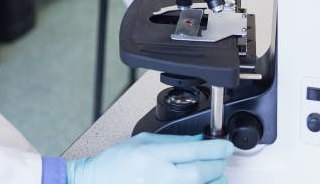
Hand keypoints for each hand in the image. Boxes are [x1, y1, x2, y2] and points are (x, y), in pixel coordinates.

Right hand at [66, 132, 233, 183]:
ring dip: (212, 183)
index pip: (193, 151)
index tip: (225, 147)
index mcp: (152, 156)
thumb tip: (198, 140)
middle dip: (216, 167)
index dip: (215, 149)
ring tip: (213, 175)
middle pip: (200, 174)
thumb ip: (173, 141)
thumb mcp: (142, 141)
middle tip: (221, 161)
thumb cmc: (114, 164)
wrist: (94, 183)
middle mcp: (157, 177)